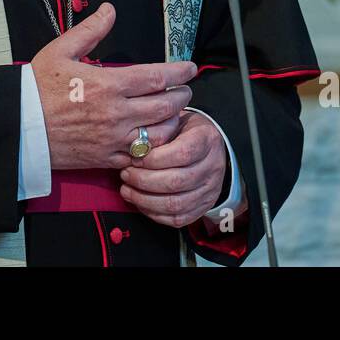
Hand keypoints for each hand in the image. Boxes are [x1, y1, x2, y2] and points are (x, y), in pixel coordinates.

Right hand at [32, 3, 196, 170]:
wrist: (18, 126)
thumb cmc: (36, 88)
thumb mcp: (61, 50)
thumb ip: (90, 30)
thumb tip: (109, 10)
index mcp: (108, 84)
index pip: (156, 77)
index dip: (179, 72)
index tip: (190, 68)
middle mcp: (116, 113)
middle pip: (165, 106)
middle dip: (182, 96)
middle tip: (185, 90)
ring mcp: (113, 139)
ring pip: (159, 134)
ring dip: (173, 122)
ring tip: (174, 113)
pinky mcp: (105, 158)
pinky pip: (140, 157)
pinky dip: (154, 148)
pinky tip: (155, 139)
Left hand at [117, 110, 231, 227]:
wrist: (208, 148)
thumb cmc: (185, 132)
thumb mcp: (176, 120)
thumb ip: (158, 131)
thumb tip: (133, 146)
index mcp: (207, 140)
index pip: (182, 153)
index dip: (154, 159)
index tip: (135, 157)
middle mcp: (213, 166)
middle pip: (177, 181)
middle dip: (144, 180)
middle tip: (125, 173)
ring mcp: (210, 190)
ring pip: (175, 204)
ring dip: (145, 199)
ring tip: (127, 189)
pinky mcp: (203, 207)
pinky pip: (177, 218)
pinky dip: (154, 213)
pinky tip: (139, 201)